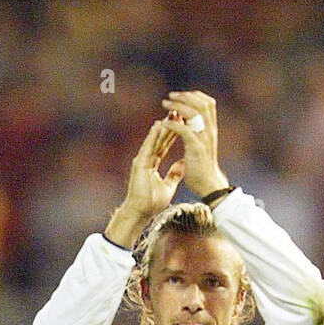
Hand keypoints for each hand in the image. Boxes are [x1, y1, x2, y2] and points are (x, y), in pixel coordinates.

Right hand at [105, 119, 185, 247]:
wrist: (141, 212)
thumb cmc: (152, 203)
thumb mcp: (169, 186)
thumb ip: (174, 174)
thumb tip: (183, 164)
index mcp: (153, 164)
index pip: (165, 145)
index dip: (173, 134)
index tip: (181, 123)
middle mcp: (147, 159)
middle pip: (159, 140)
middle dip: (169, 126)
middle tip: (177, 112)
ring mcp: (142, 160)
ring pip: (154, 140)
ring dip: (162, 127)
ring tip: (170, 114)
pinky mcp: (139, 163)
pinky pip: (148, 147)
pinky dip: (153, 136)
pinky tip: (159, 125)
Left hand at [160, 91, 228, 197]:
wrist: (208, 186)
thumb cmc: (202, 169)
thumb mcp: (201, 146)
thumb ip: (196, 134)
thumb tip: (187, 125)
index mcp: (211, 130)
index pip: (207, 103)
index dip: (194, 96)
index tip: (180, 96)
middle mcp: (209, 131)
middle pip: (201, 103)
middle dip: (184, 96)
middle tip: (170, 97)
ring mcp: (204, 139)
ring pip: (193, 113)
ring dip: (177, 106)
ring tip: (165, 105)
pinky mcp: (196, 148)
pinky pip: (184, 130)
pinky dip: (173, 124)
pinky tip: (164, 123)